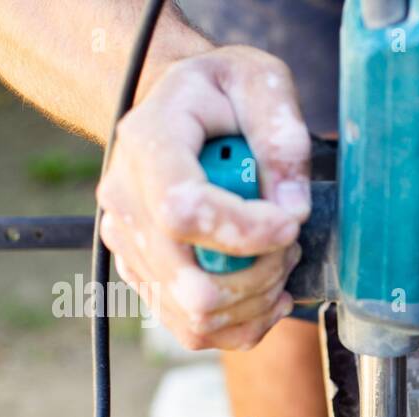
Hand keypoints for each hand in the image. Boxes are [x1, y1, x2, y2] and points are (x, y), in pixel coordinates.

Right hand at [97, 46, 310, 350]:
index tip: (289, 223)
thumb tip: (293, 207)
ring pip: (195, 318)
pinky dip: (243, 324)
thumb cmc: (220, 94)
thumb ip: (281, 134)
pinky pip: (195, 330)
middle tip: (288, 239)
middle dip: (259, 275)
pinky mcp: (147, 278)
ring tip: (278, 259)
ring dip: (256, 302)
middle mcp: (125, 202)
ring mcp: (130, 246)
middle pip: (189, 285)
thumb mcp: (258, 83)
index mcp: (147, 144)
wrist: (179, 110)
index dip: (246, 233)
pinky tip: (269, 293)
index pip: (182, 213)